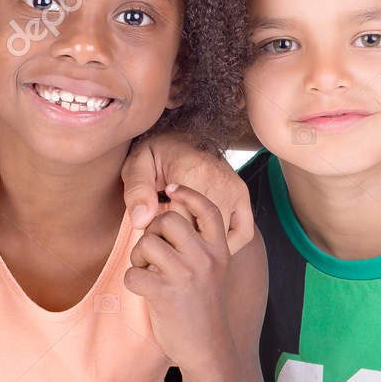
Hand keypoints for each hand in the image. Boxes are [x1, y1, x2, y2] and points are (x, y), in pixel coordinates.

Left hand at [122, 136, 252, 254]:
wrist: (182, 134)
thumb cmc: (156, 152)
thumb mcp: (137, 165)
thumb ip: (137, 191)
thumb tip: (142, 221)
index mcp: (191, 174)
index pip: (179, 225)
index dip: (162, 236)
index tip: (153, 232)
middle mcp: (220, 182)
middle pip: (203, 234)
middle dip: (182, 245)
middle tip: (167, 239)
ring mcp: (235, 189)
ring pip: (223, 237)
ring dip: (204, 247)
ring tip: (185, 241)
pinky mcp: (243, 194)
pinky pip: (244, 232)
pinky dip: (228, 244)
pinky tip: (207, 240)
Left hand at [124, 184, 233, 372]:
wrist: (208, 350)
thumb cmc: (203, 308)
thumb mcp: (212, 272)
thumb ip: (198, 246)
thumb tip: (168, 217)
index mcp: (219, 250)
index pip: (207, 209)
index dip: (187, 194)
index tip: (170, 189)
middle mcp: (206, 258)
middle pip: (167, 219)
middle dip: (151, 231)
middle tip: (151, 252)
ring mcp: (187, 275)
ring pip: (147, 243)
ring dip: (138, 257)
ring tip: (146, 271)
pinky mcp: (166, 294)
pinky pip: (133, 273)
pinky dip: (131, 280)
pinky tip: (143, 289)